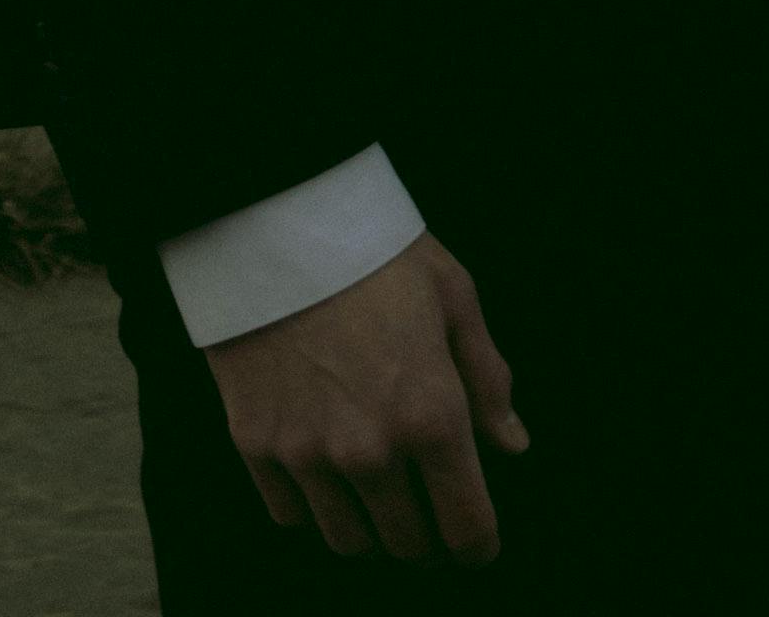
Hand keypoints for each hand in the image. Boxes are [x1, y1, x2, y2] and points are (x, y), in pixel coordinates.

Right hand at [207, 230, 528, 565]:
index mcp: (430, 415)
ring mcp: (307, 454)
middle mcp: (370, 450)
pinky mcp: (257, 446)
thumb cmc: (375, 251)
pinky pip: (292, 516)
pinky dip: (314, 507)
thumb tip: (511, 446)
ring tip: (378, 492)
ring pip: (350, 541)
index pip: (466, 529)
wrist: (273, 221)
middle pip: (408, 546)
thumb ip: (487, 379)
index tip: (477, 542)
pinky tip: (326, 471)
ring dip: (371, 528)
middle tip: (429, 509)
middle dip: (428, 538)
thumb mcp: (453, 295)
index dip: (478, 545)